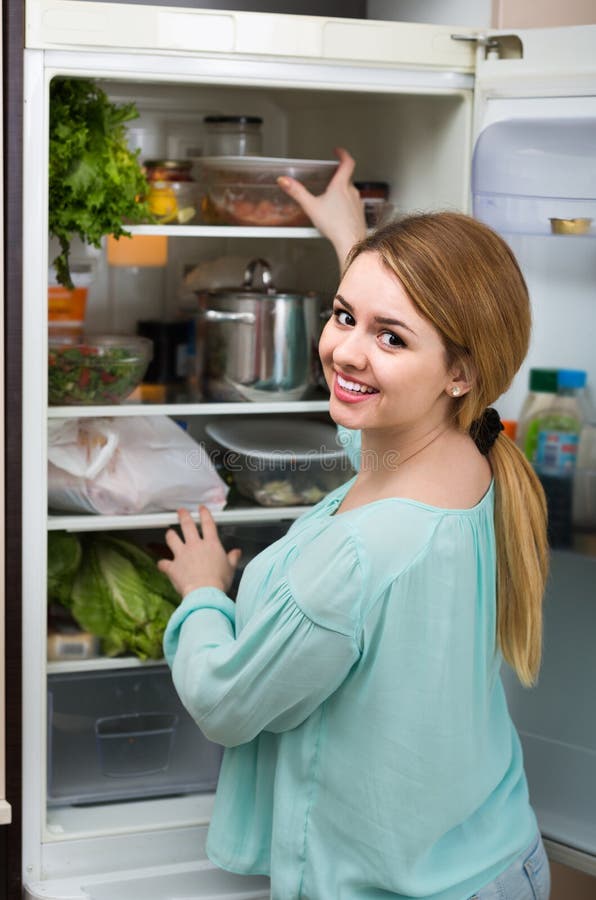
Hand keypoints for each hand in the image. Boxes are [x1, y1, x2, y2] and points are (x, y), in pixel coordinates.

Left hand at [157, 506, 241, 597]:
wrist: (204, 592)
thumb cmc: (219, 581)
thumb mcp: (231, 568)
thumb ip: (233, 558)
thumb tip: (237, 552)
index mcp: (211, 544)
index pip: (208, 524)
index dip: (204, 514)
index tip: (201, 508)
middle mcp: (195, 545)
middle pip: (187, 525)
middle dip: (183, 516)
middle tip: (180, 511)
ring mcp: (182, 555)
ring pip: (172, 539)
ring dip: (170, 535)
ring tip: (169, 532)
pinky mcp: (173, 567)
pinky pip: (164, 563)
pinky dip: (162, 564)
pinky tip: (161, 564)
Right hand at [277, 147, 366, 267]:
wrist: (350, 242)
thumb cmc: (334, 226)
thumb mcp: (310, 207)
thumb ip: (297, 192)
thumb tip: (284, 181)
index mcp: (341, 186)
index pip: (347, 162)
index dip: (343, 154)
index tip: (338, 152)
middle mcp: (352, 192)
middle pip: (346, 178)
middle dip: (337, 178)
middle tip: (329, 180)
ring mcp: (357, 203)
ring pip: (350, 192)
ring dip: (341, 193)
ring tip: (330, 202)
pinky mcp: (360, 213)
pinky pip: (352, 204)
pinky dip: (345, 205)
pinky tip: (337, 215)